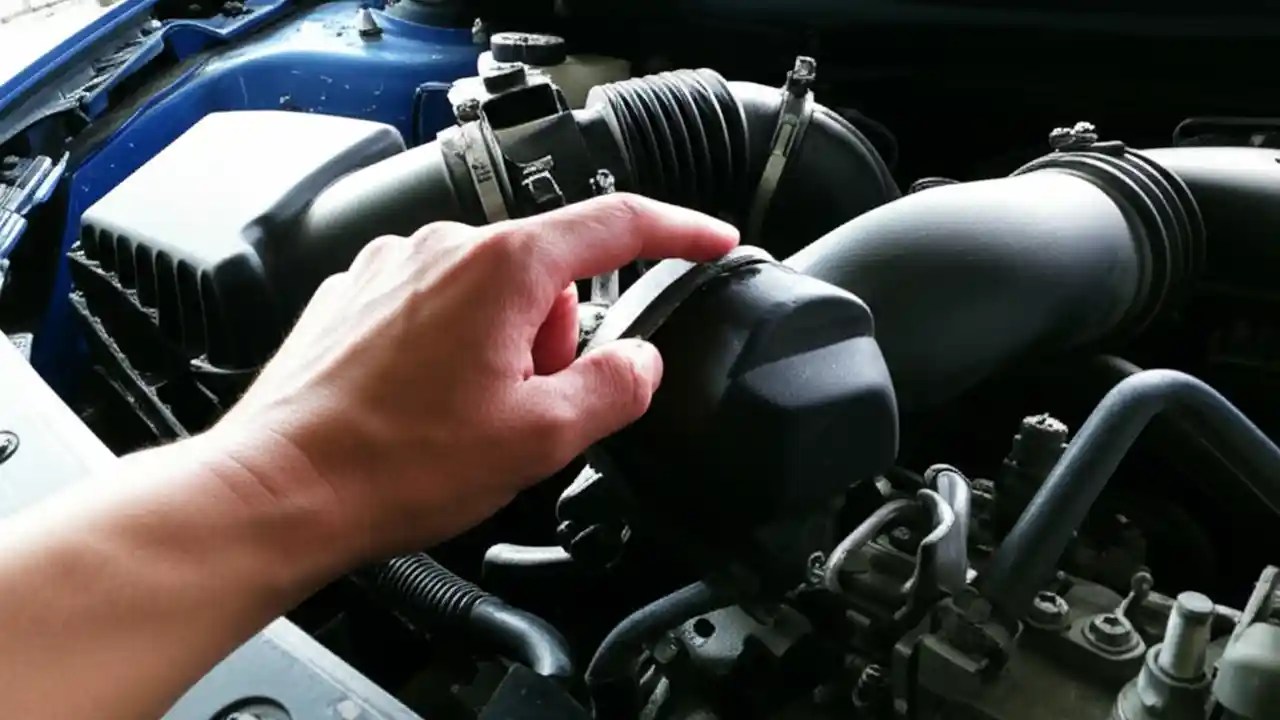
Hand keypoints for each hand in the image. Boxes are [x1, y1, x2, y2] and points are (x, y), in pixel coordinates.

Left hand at [208, 194, 737, 562]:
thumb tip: (640, 361)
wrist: (279, 488)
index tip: (711, 242)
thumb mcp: (539, 438)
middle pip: (549, 276)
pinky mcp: (357, 294)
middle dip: (559, 339)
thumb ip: (614, 388)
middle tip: (529, 409)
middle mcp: (443, 247)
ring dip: (505, 348)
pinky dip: (452, 347)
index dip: (679, 232)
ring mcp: (392, 266)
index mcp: (502, 268)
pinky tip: (424, 407)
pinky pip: (436, 305)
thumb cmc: (394, 465)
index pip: (617, 224)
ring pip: (491, 294)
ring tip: (465, 417)